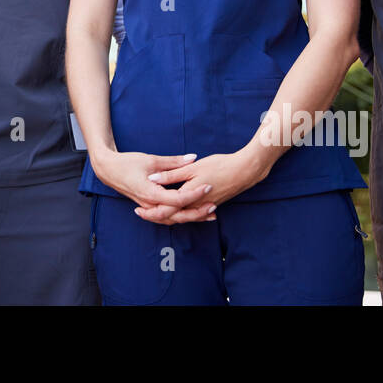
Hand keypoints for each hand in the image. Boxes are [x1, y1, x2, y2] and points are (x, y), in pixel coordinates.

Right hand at [88, 150, 210, 214]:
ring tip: (209, 213)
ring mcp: (148, 208)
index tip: (208, 186)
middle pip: (177, 215)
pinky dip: (180, 215)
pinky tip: (192, 213)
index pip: (177, 199)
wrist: (108, 170)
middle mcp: (149, 205)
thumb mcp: (151, 159)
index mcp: (150, 193)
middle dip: (197, 213)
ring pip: (172, 219)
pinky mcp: (149, 207)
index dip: (194, 194)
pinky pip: (166, 216)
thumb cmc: (127, 163)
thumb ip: (174, 162)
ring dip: (190, 217)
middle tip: (214, 207)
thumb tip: (193, 158)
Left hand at [134, 147, 272, 224]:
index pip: (165, 210)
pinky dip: (182, 213)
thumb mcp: (193, 168)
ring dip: (168, 216)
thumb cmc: (219, 166)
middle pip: (172, 217)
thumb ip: (172, 174)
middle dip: (156, 217)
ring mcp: (205, 207)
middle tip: (141, 213)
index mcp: (188, 196)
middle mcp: (196, 206)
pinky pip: (192, 213)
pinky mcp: (212, 204)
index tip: (138, 209)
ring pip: (182, 216)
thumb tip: (153, 178)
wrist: (245, 171)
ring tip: (154, 212)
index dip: (150, 211)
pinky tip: (177, 210)